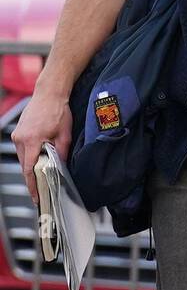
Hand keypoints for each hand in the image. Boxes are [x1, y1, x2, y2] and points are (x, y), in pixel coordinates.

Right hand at [12, 89, 72, 206]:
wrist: (49, 93)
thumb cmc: (58, 110)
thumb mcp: (65, 135)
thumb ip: (62, 153)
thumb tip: (61, 168)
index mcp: (31, 140)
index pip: (29, 169)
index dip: (32, 185)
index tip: (36, 196)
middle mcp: (20, 138)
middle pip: (24, 165)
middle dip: (33, 177)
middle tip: (42, 189)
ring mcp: (17, 134)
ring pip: (23, 158)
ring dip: (31, 165)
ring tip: (42, 173)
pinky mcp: (18, 131)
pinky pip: (22, 150)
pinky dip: (30, 156)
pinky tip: (39, 158)